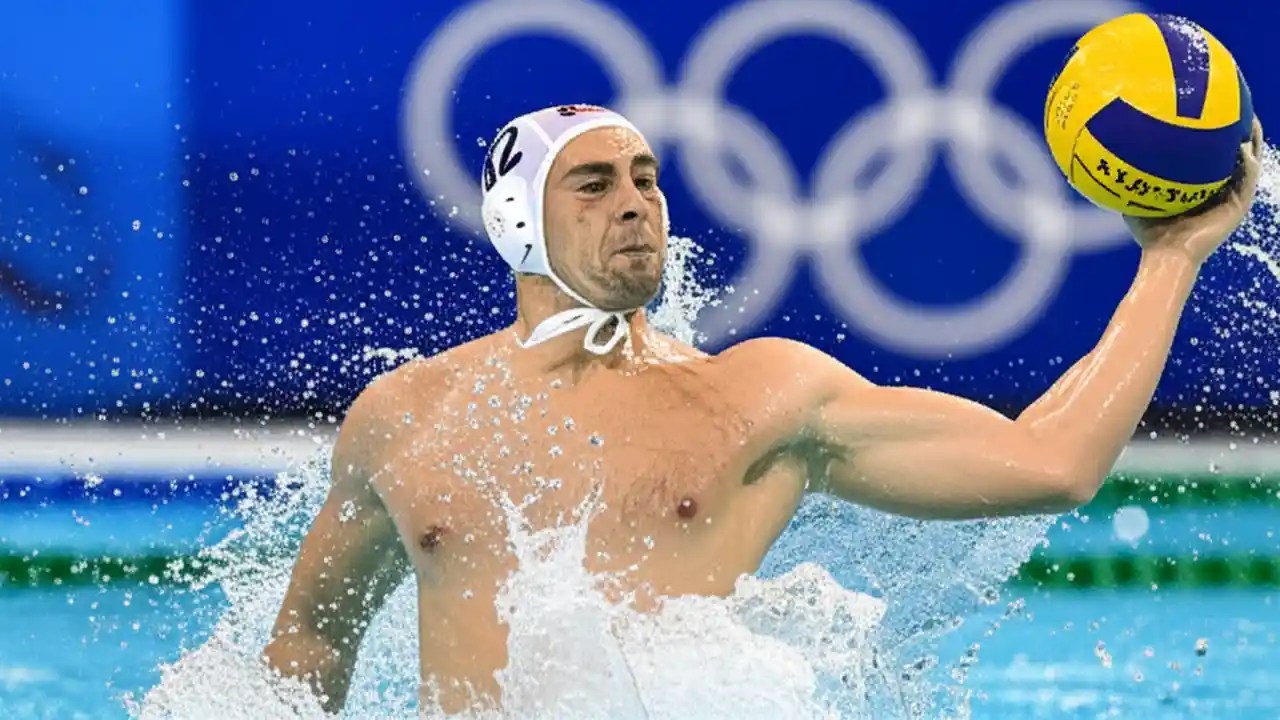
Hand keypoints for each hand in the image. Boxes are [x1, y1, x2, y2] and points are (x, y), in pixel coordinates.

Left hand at [1125, 117, 1263, 265]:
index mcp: (1201, 187)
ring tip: (1249, 121)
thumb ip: (1129, 177)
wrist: (1165, 256)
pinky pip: (1248, 181)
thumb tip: (1106, 156)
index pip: (1211, 155)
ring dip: (1251, 142)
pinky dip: (1248, 164)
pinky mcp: (1238, 208)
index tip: (1211, 110)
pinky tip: (1244, 148)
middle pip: (1234, 154)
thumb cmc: (1148, 233)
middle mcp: (1219, 190)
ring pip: (1248, 164)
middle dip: (1237, 131)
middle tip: (1236, 106)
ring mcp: (1231, 198)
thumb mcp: (1137, 198)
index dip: (1215, 134)